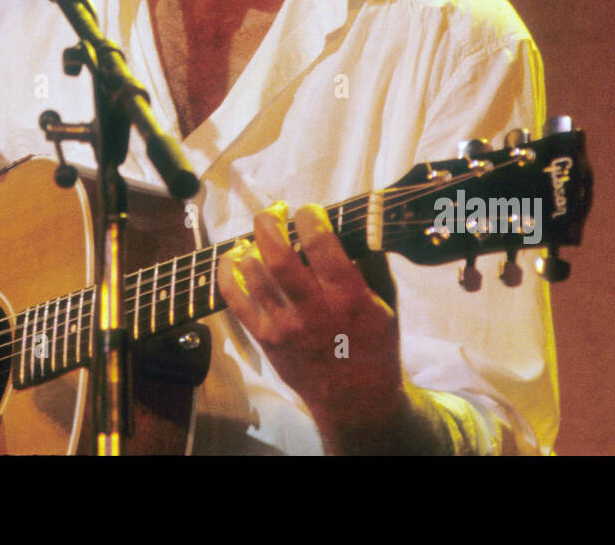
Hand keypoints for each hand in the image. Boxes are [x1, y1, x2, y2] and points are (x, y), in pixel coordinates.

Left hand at [217, 201, 450, 453]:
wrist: (356, 402)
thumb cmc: (374, 346)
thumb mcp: (387, 302)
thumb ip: (371, 262)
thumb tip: (356, 223)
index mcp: (349, 297)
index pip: (320, 244)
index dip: (309, 216)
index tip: (309, 211)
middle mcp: (313, 311)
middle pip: (278, 255)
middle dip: (270, 222)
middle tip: (274, 211)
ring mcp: (284, 327)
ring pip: (252, 273)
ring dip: (250, 244)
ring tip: (258, 235)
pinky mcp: (265, 339)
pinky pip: (234, 299)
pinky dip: (228, 272)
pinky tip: (233, 256)